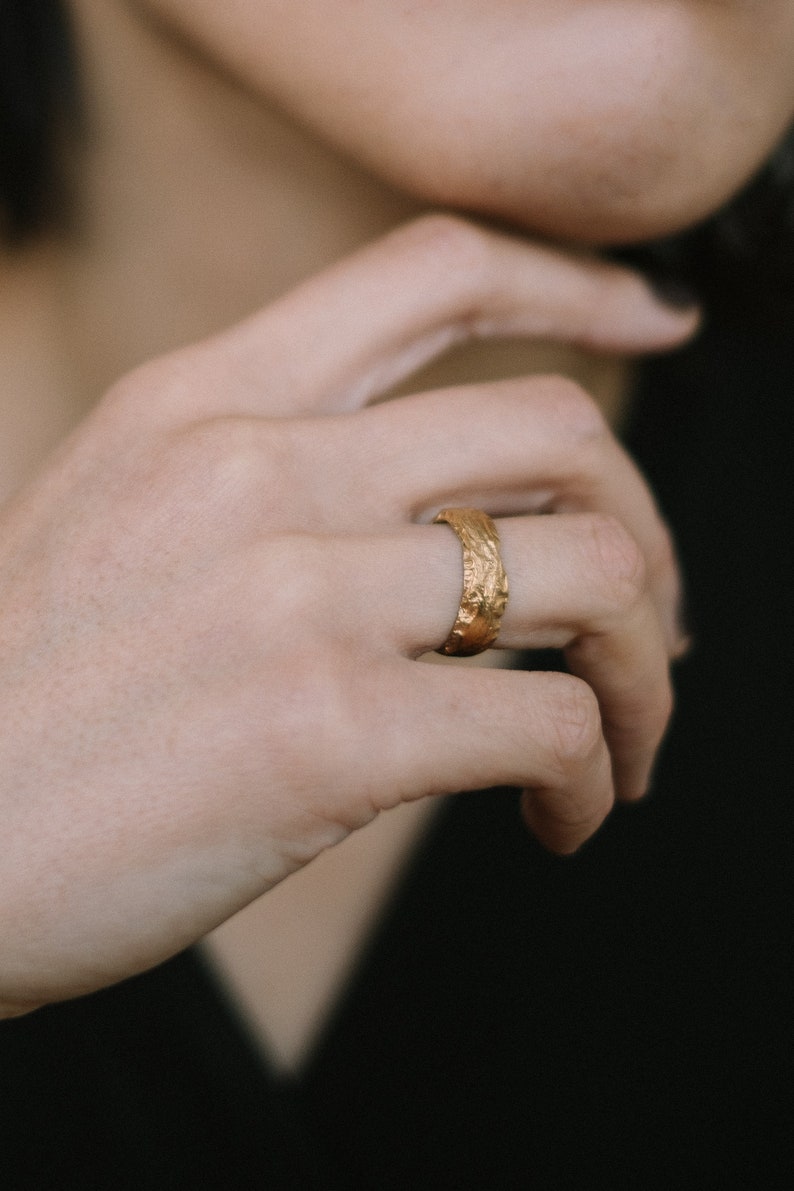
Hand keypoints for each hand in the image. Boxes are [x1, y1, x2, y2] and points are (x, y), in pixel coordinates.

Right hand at [0, 216, 695, 1011]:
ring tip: (622, 738)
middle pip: (562, 431)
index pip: (437, 271)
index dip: (575, 285)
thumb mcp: (126, 518)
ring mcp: (297, 594)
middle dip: (646, 531)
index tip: (652, 322)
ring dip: (642, 668)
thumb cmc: (30, 699)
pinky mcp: (328, 734)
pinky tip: (558, 817)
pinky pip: (551, 726)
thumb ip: (271, 481)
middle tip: (643, 623)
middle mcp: (260, 467)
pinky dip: (595, 775)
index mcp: (204, 398)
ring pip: (595, 573)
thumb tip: (448, 522)